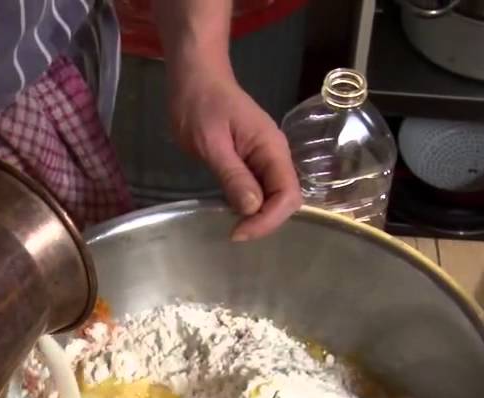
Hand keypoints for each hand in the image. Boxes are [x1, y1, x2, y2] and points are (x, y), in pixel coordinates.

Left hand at [166, 67, 299, 240]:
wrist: (195, 78)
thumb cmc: (201, 104)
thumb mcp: (211, 142)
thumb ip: (233, 174)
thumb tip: (252, 207)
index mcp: (271, 148)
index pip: (288, 194)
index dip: (268, 219)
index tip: (238, 232)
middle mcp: (275, 154)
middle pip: (286, 199)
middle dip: (265, 222)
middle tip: (234, 233)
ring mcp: (265, 158)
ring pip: (275, 197)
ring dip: (259, 217)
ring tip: (233, 228)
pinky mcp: (252, 161)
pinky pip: (261, 189)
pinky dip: (251, 206)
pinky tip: (233, 212)